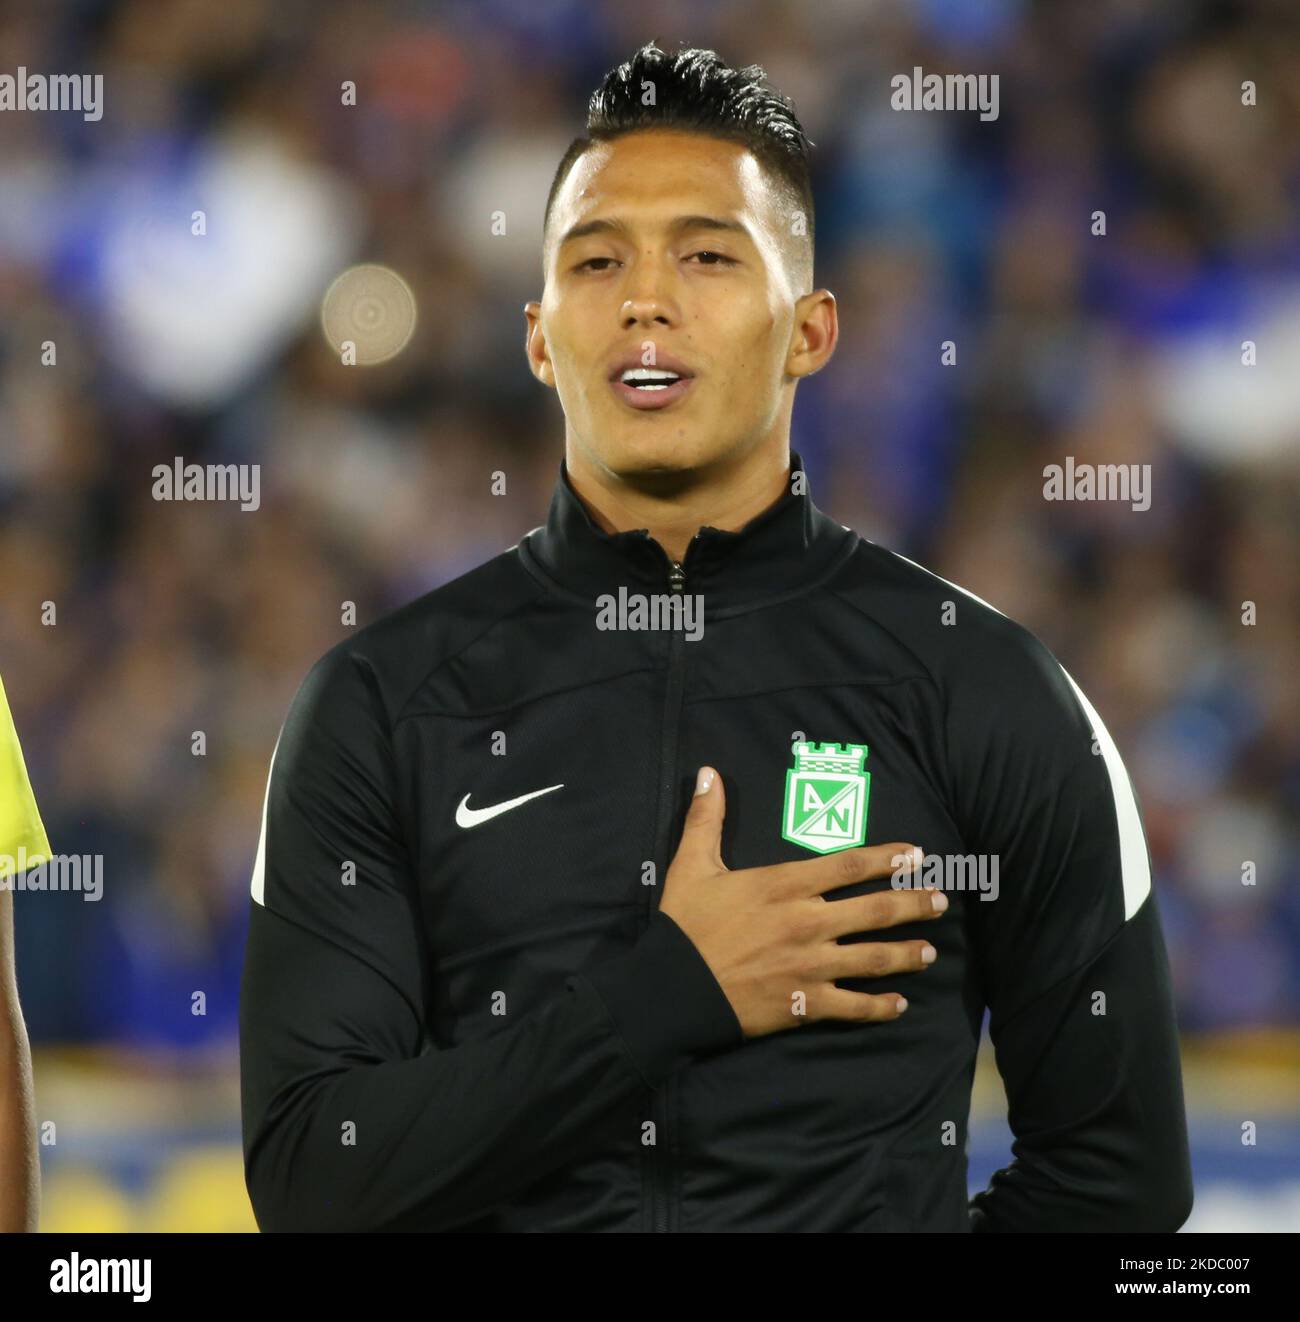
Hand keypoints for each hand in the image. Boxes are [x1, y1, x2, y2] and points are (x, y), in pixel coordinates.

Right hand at [659, 766, 946, 1037]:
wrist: (673, 989)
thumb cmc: (684, 925)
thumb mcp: (691, 864)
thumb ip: (706, 818)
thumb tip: (708, 772)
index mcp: (785, 886)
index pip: (848, 866)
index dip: (886, 858)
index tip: (915, 854)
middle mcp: (807, 923)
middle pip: (875, 910)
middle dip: (912, 903)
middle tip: (940, 900)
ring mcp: (810, 966)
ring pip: (873, 958)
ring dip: (906, 954)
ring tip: (930, 952)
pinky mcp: (804, 1004)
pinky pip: (853, 1006)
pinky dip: (879, 1007)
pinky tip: (899, 1005)